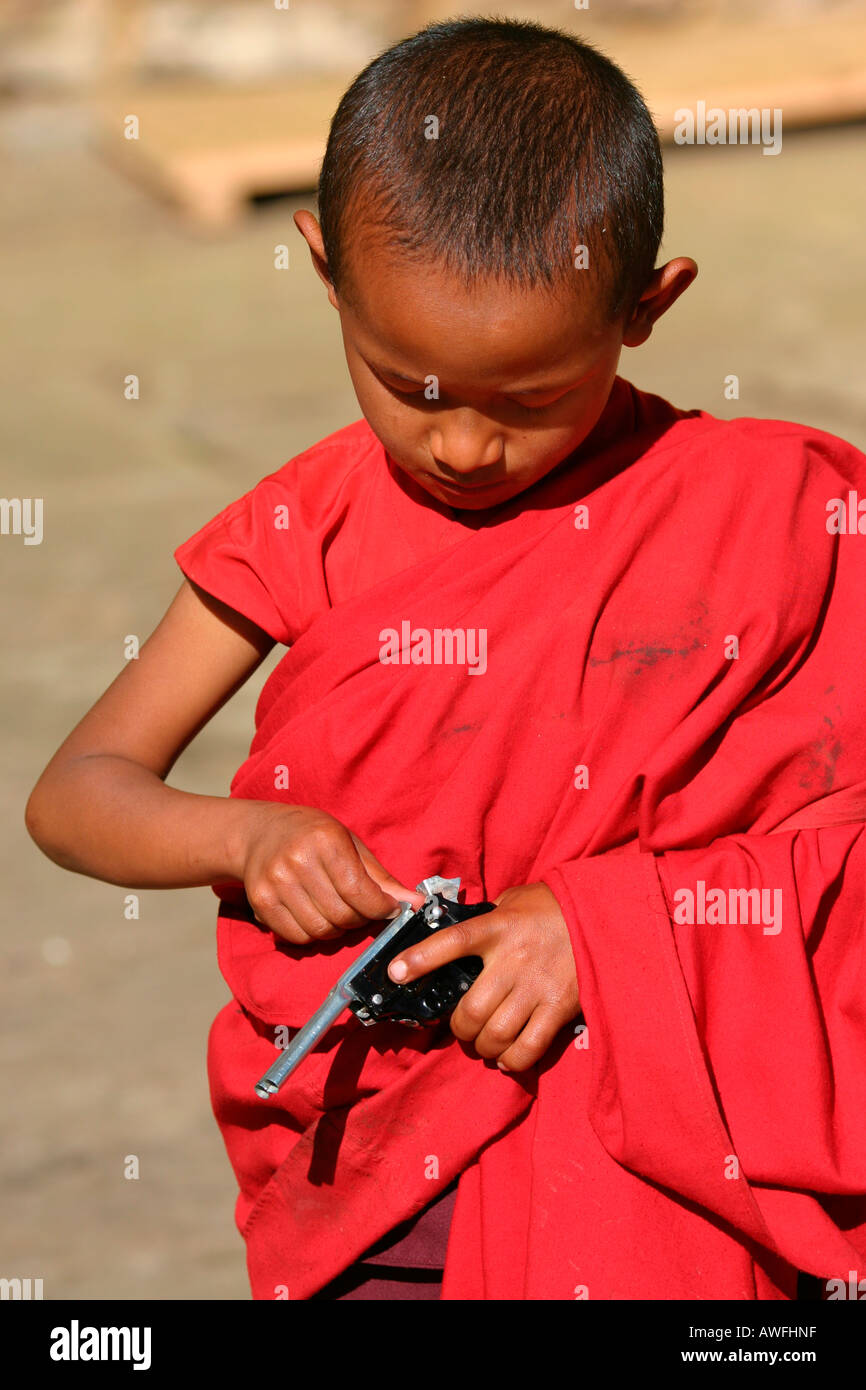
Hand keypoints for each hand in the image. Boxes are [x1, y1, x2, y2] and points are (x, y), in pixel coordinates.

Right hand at [240, 803, 425, 944]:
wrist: (258, 833)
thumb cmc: (312, 835)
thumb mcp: (350, 844)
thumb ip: (381, 878)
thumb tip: (416, 904)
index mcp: (325, 840)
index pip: (359, 892)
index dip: (380, 908)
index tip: (388, 909)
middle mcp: (297, 861)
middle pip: (342, 915)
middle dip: (360, 919)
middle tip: (361, 909)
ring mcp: (275, 883)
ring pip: (321, 930)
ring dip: (337, 929)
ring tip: (338, 910)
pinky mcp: (260, 902)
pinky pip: (297, 937)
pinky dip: (313, 934)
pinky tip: (315, 914)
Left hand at [387, 882, 580, 1070]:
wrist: (602, 915)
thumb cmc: (551, 907)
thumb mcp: (513, 901)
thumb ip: (486, 920)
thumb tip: (456, 940)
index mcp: (498, 927)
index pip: (453, 941)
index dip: (421, 958)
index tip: (395, 972)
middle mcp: (515, 959)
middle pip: (470, 1010)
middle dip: (459, 1029)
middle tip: (463, 1028)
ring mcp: (538, 986)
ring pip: (495, 1034)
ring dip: (483, 1047)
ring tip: (485, 1044)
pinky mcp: (560, 1007)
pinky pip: (529, 1047)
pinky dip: (513, 1060)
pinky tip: (508, 1057)